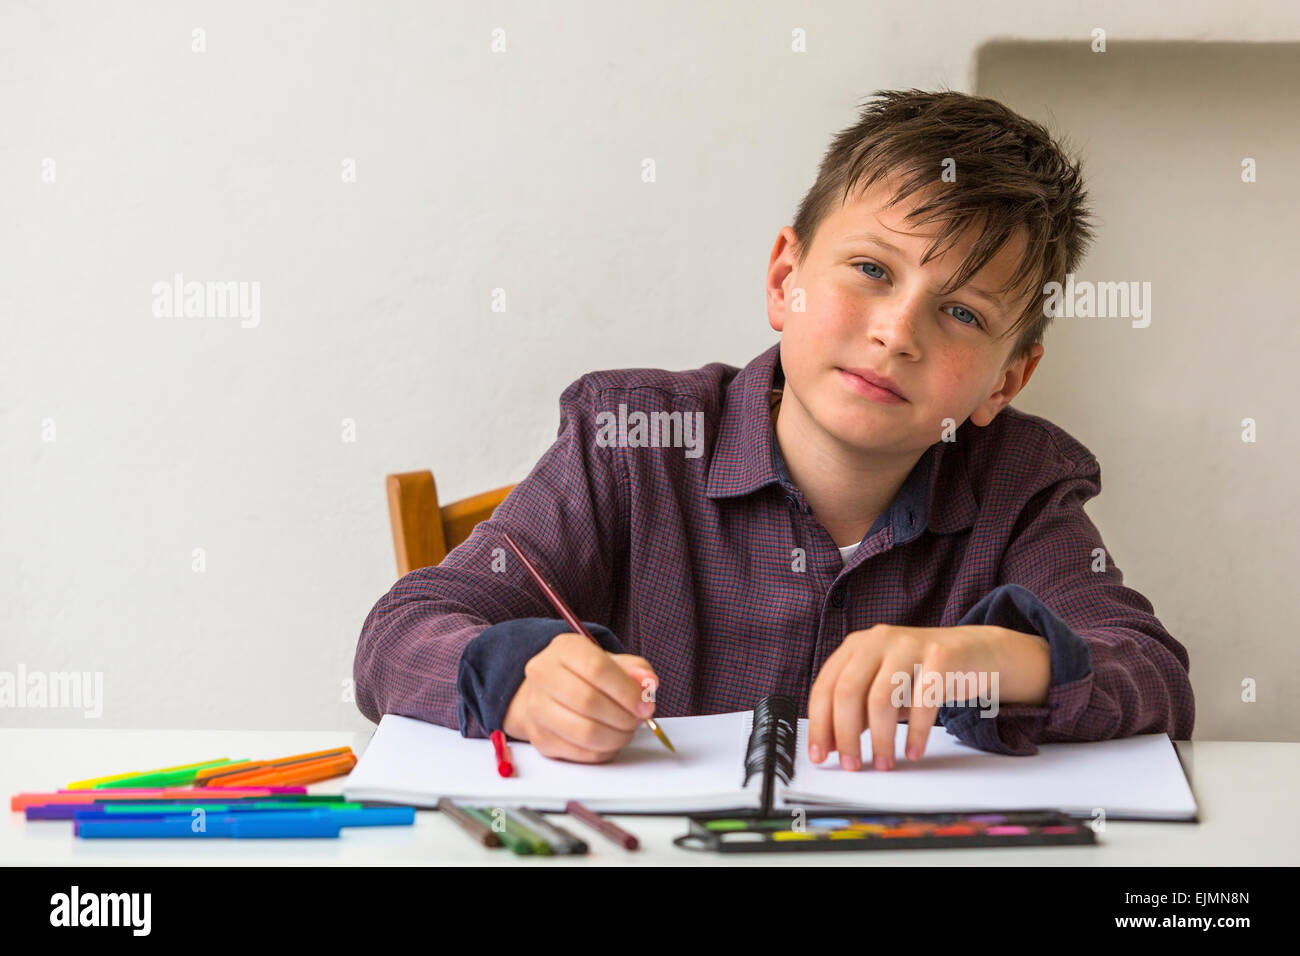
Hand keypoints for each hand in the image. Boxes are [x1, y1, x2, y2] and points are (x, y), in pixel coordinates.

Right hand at [501, 632, 658, 762]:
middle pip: (588, 702)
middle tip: (637, 721)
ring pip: (584, 732)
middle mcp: (543, 675)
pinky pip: (580, 753)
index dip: (627, 691)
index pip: (596, 669)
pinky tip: (610, 742)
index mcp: (564, 649)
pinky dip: (603, 752)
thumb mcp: (612, 662)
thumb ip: (635, 670)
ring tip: (626, 732)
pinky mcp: (540, 738)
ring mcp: (536, 708)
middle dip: (623, 717)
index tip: (645, 706)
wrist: (549, 692)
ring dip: (615, 737)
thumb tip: (649, 683)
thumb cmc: (586, 675)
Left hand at [807, 623, 1048, 770]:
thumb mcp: (881, 689)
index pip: (825, 687)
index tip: (820, 755)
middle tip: (852, 765)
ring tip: (885, 763)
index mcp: (855, 646)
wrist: (973, 652)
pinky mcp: (941, 657)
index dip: (820, 725)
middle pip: (848, 692)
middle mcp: (878, 640)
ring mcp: (909, 645)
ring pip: (882, 698)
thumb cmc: (920, 674)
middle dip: (846, 735)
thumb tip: (830, 746)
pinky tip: (913, 751)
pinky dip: (916, 733)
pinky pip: (923, 701)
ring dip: (880, 739)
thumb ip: (855, 712)